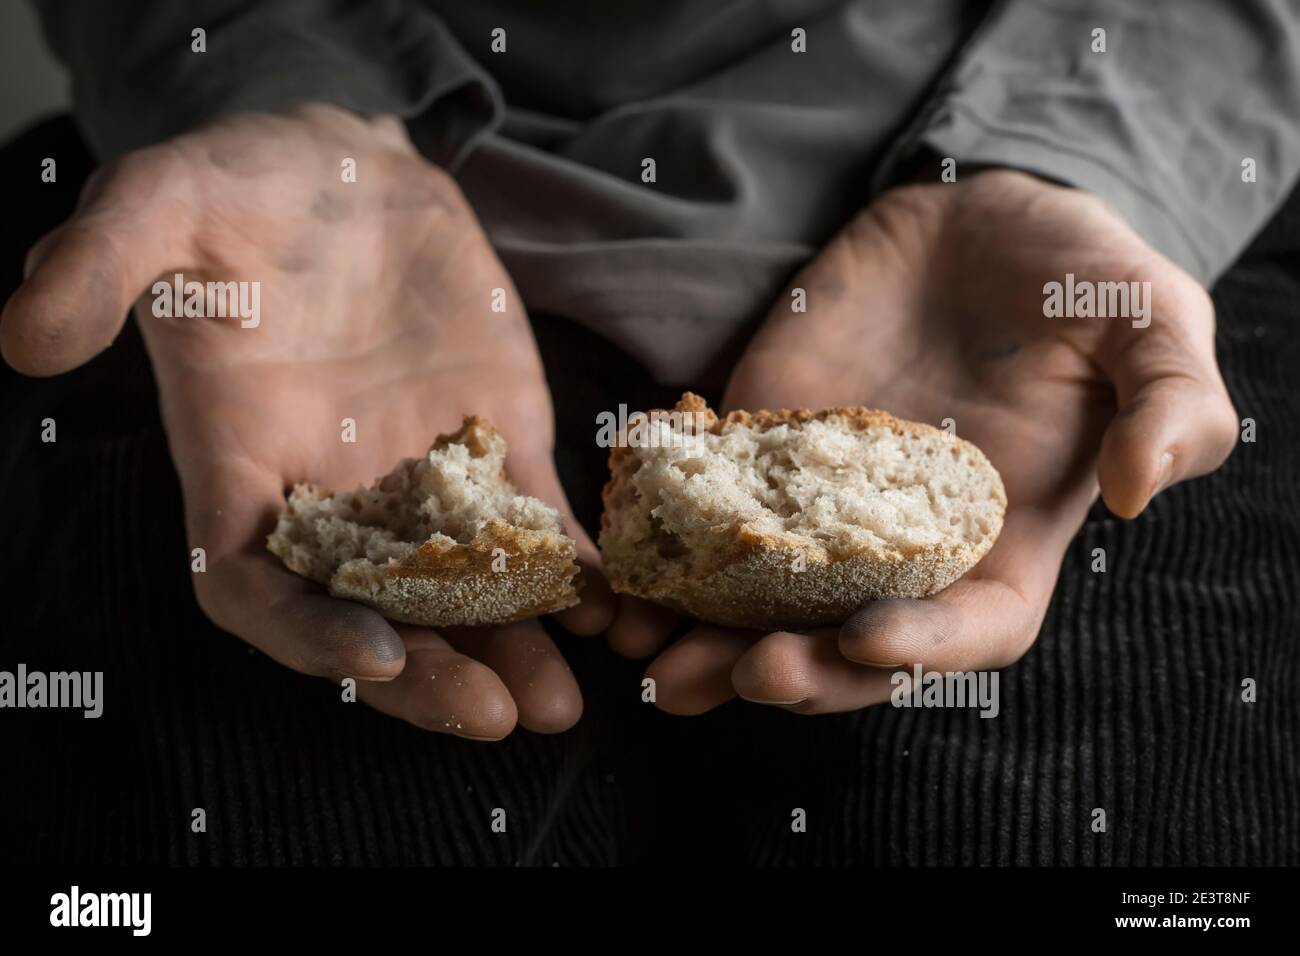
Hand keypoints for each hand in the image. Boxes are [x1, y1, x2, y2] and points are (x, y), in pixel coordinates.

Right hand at [2, 105, 613, 737]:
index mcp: (240, 467)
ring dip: (510, 651)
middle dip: (427, 674)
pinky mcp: (494, 446)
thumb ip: (99, 264)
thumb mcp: (160, 201)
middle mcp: (332, 496)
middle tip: (495, 715)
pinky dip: (570, 574)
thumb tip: (21, 336)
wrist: (349, 167)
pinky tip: (611, 609)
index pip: (254, 587)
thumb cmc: (244, 186)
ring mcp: (421, 480)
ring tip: (561, 700)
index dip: (302, 635)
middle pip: (371, 618)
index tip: (369, 656)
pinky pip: (534, 526)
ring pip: (462, 593)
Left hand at [610, 169, 1236, 713]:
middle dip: (801, 670)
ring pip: (768, 604)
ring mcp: (825, 504)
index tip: (867, 638)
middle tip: (743, 672)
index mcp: (1006, 537)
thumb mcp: (1151, 321)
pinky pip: (710, 520)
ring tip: (656, 667)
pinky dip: (667, 555)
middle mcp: (908, 543)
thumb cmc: (1076, 272)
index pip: (972, 627)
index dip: (926, 651)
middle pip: (854, 643)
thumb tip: (1142, 492)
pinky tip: (624, 579)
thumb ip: (1169, 405)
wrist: (974, 217)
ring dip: (712, 644)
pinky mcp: (761, 454)